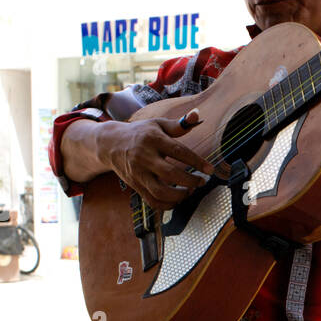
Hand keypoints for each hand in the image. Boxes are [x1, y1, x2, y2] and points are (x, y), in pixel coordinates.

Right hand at [98, 109, 217, 206]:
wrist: (110, 144)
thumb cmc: (140, 133)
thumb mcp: (157, 124)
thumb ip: (179, 125)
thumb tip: (197, 115)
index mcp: (153, 139)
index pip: (178, 151)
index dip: (196, 161)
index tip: (210, 170)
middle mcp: (144, 156)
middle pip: (170, 174)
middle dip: (190, 180)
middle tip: (201, 181)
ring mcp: (138, 173)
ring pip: (160, 192)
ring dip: (179, 195)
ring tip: (190, 190)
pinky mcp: (135, 186)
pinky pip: (152, 201)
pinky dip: (168, 205)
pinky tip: (178, 199)